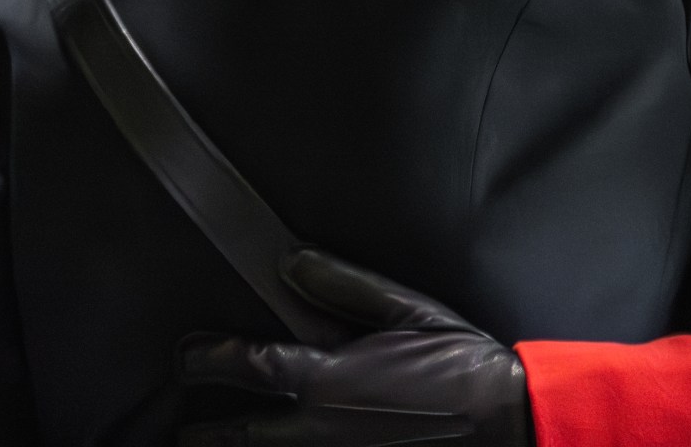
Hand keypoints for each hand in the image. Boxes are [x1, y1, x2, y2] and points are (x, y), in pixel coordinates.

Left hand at [177, 248, 531, 446]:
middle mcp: (323, 428)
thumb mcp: (406, 310)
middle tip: (185, 432)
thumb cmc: (461, 362)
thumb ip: (344, 287)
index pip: (253, 366)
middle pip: (245, 437)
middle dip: (208, 435)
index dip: (210, 360)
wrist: (505, 423)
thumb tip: (290, 262)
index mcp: (331, 379)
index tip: (187, 358)